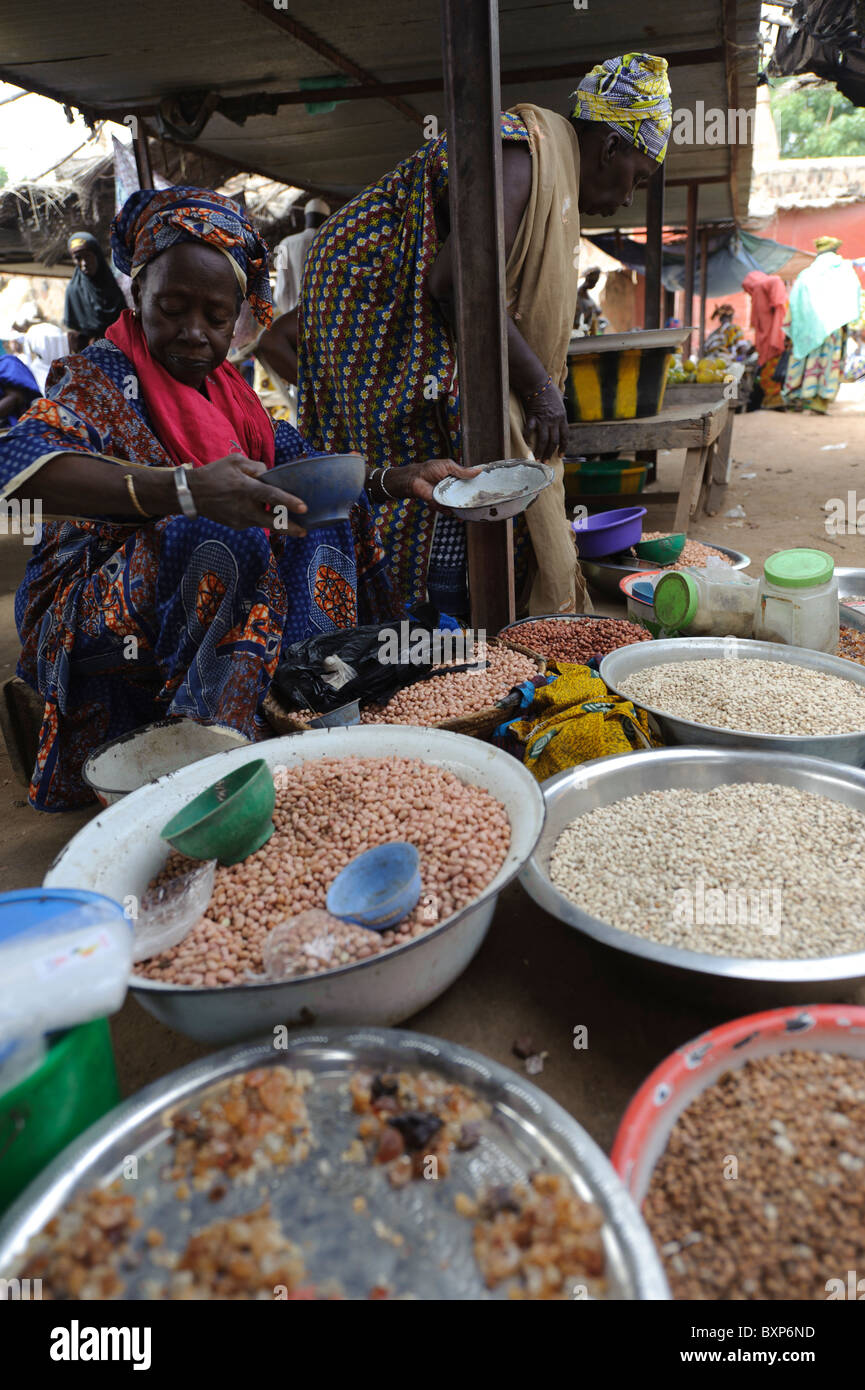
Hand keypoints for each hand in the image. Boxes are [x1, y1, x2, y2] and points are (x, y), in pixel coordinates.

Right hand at [188, 454, 307, 534]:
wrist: (191, 494)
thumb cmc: (214, 474)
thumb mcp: (235, 461)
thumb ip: (256, 466)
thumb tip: (270, 474)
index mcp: (245, 488)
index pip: (271, 496)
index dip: (288, 502)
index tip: (304, 508)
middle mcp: (245, 507)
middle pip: (272, 521)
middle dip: (290, 528)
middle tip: (305, 531)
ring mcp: (241, 519)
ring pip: (265, 523)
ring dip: (278, 522)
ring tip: (291, 521)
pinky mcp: (237, 526)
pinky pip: (254, 521)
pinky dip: (261, 516)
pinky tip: (262, 510)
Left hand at [383, 458, 480, 510]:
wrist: (415, 479)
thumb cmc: (430, 469)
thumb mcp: (448, 466)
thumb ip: (462, 470)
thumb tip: (479, 471)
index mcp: (457, 479)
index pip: (470, 484)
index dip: (478, 487)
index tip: (489, 489)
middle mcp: (454, 490)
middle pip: (467, 497)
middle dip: (475, 500)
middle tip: (484, 503)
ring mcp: (448, 498)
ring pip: (460, 506)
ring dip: (466, 509)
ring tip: (475, 512)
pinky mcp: (442, 506)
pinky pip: (450, 511)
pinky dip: (454, 514)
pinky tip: (460, 516)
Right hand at [522, 380, 568, 463]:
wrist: (538, 384)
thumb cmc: (549, 390)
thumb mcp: (560, 401)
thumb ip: (560, 410)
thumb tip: (560, 415)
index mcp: (562, 417)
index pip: (565, 436)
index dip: (563, 447)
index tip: (561, 455)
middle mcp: (554, 421)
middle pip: (554, 441)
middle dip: (550, 453)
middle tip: (546, 462)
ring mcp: (543, 420)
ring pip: (543, 440)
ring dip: (540, 451)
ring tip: (537, 459)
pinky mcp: (533, 418)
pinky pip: (530, 431)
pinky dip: (528, 439)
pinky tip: (526, 445)